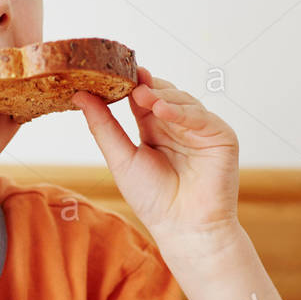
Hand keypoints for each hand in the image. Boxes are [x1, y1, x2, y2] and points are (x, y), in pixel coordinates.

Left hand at [73, 66, 240, 255]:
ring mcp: (200, 129)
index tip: (113, 71)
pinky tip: (163, 110)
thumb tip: (79, 95)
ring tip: (144, 96)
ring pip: (182, 100)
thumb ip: (103, 126)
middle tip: (130, 80)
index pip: (141, 98)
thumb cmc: (154, 200)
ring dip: (162, 96)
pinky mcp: (221, 136)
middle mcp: (177, 125)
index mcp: (154, 129)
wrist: (184, 227)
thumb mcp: (121, 159)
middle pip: (162, 93)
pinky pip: (200, 116)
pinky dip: (182, 111)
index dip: (129, 85)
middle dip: (146, 86)